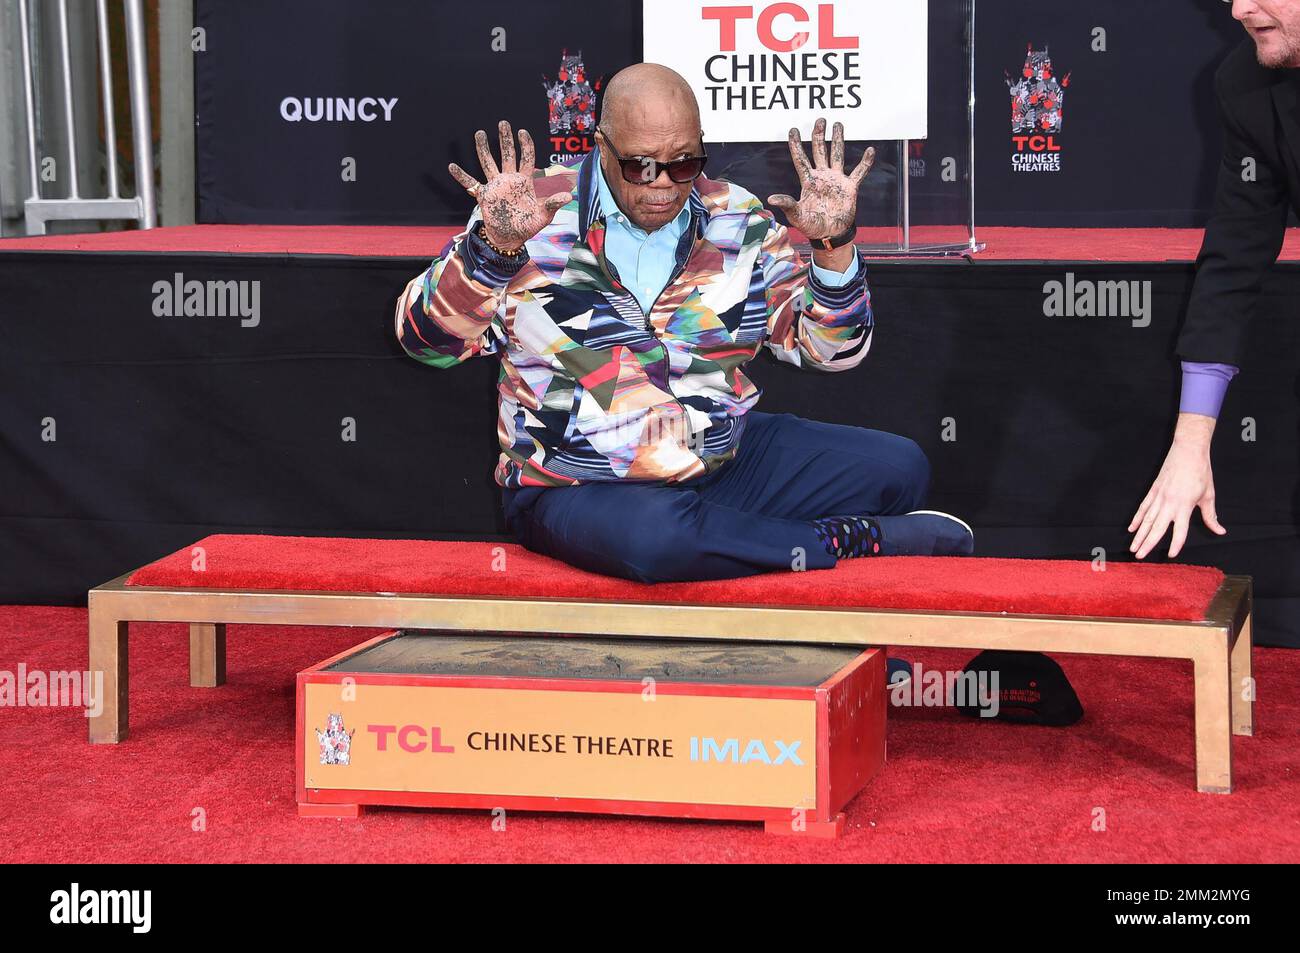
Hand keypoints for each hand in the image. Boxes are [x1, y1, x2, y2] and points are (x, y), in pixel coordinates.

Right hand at [449, 120, 572, 250]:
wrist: (511, 238)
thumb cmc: (528, 226)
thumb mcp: (544, 216)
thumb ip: (553, 203)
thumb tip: (568, 196)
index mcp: (524, 181)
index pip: (526, 158)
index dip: (525, 145)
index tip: (522, 131)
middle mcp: (509, 179)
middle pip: (507, 155)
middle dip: (505, 139)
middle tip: (503, 123)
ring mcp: (496, 186)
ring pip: (488, 163)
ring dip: (483, 149)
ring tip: (480, 133)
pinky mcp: (484, 195)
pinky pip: (470, 183)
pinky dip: (461, 176)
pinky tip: (452, 166)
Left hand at [767, 118, 874, 239]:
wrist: (829, 235)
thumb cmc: (811, 226)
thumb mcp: (797, 215)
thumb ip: (787, 204)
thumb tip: (771, 198)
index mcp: (808, 181)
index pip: (801, 159)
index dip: (796, 145)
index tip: (793, 130)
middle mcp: (822, 176)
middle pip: (819, 150)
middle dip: (819, 135)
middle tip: (820, 119)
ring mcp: (836, 180)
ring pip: (837, 154)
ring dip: (838, 140)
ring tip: (838, 124)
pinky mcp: (850, 187)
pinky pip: (859, 172)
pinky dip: (865, 162)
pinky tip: (870, 150)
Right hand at [1128, 426, 1226, 558]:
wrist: (1188, 451)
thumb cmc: (1201, 472)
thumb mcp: (1209, 495)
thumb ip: (1211, 516)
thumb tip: (1220, 531)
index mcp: (1184, 506)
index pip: (1179, 530)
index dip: (1175, 544)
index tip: (1171, 555)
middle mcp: (1169, 503)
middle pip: (1156, 528)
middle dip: (1147, 543)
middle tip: (1139, 556)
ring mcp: (1159, 497)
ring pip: (1146, 520)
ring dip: (1139, 535)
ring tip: (1133, 547)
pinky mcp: (1153, 490)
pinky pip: (1143, 508)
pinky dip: (1137, 519)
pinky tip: (1132, 528)